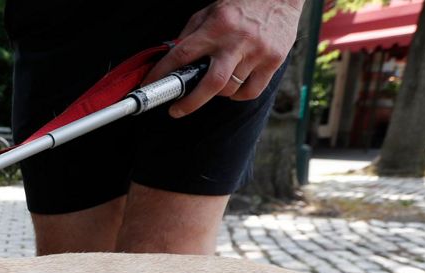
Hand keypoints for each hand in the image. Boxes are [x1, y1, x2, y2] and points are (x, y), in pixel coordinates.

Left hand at [146, 0, 301, 117]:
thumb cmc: (244, 3)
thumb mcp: (212, 11)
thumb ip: (191, 33)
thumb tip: (172, 56)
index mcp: (218, 25)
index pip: (183, 53)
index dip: (163, 72)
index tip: (150, 85)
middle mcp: (237, 40)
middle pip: (211, 82)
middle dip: (190, 102)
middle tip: (176, 110)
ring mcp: (257, 52)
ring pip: (230, 89)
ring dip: (216, 92)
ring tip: (213, 82)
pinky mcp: (273, 60)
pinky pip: (250, 92)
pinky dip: (238, 94)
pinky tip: (234, 85)